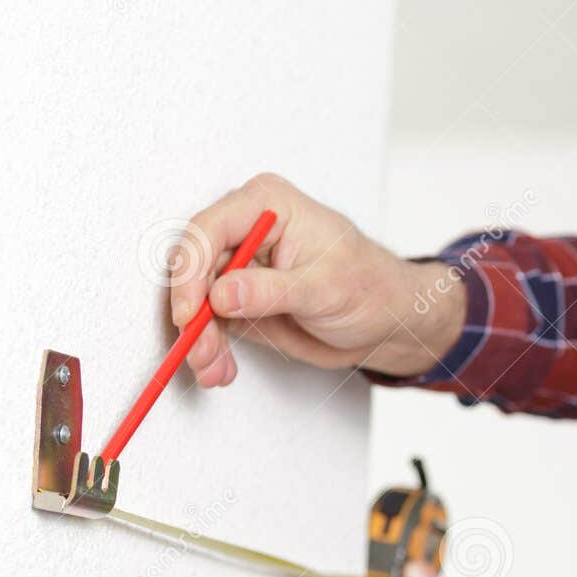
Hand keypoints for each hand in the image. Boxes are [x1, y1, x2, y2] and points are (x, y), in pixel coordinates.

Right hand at [169, 173, 466, 386]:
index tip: (190, 313)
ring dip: (200, 339)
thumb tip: (221, 295)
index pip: (210, 229)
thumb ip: (271, 291)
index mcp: (269, 205)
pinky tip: (222, 370)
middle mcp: (247, 228)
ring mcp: (241, 265)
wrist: (387, 320)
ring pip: (198, 300)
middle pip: (196, 268)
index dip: (191, 272)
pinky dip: (212, 348)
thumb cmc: (370, 287)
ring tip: (214, 371)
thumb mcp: (326, 288)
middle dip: (193, 315)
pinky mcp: (240, 298)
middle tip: (201, 353)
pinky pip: (212, 323)